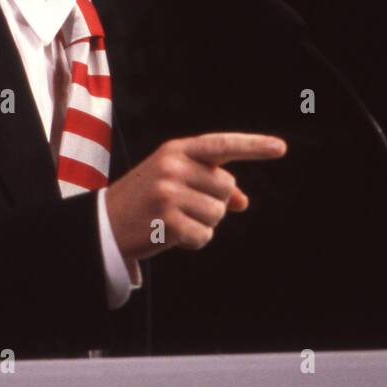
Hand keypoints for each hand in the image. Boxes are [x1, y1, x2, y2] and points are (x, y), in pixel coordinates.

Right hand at [103, 132, 287, 261]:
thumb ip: (209, 185)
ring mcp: (169, 193)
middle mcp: (173, 166)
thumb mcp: (175, 182)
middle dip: (214, 202)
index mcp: (176, 150)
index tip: (281, 148)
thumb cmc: (146, 200)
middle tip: (182, 206)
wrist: (105, 224)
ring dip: (203, 223)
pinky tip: (172, 236)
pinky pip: (205, 236)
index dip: (253, 146)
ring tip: (174, 220)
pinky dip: (194, 241)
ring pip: (218, 214)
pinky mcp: (167, 221)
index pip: (222, 145)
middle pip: (226, 188)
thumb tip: (243, 202)